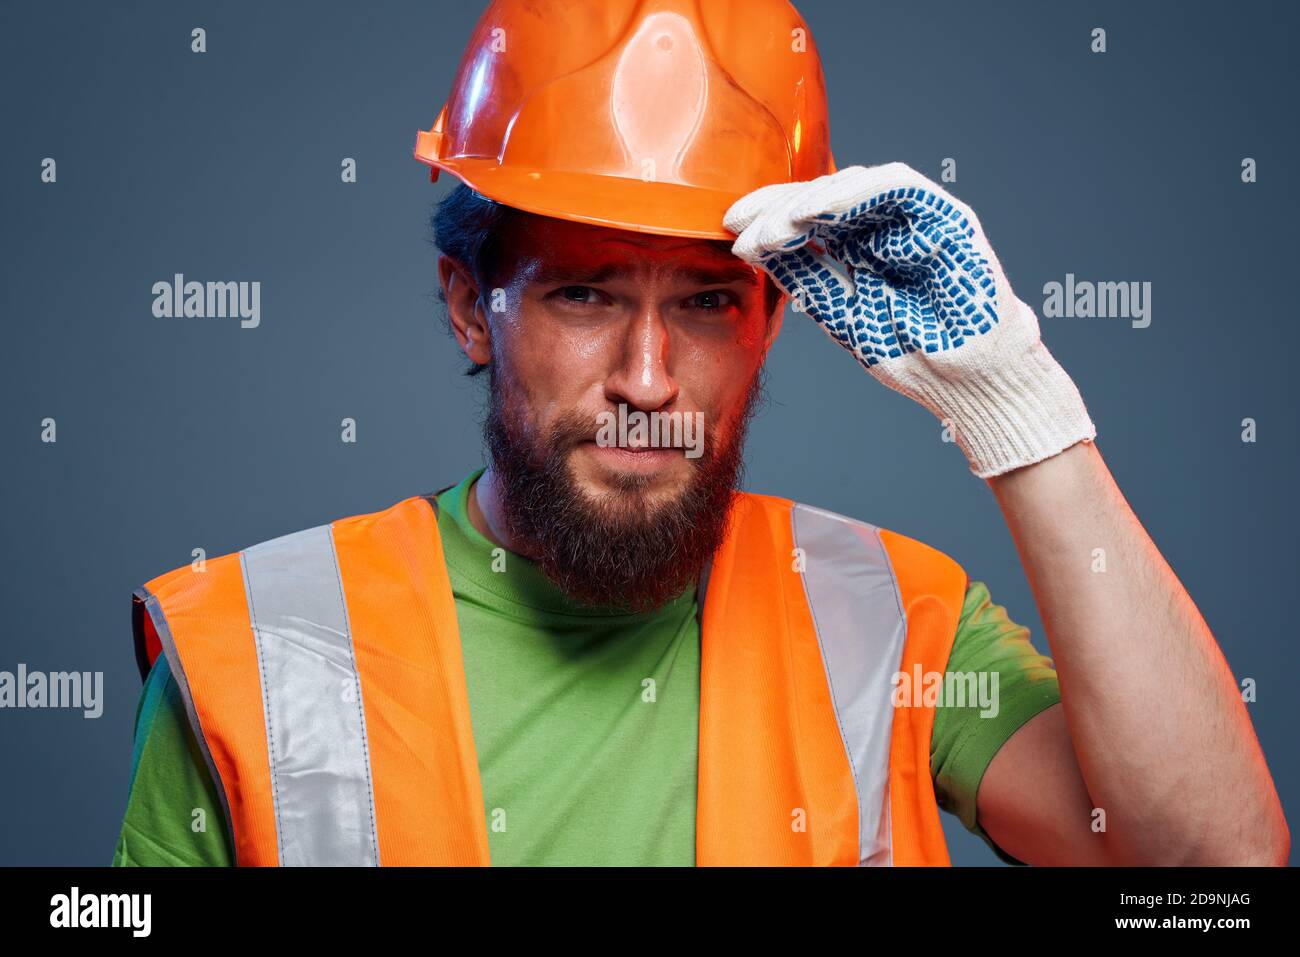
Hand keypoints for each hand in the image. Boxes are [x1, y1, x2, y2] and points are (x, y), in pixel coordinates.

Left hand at [724, 162, 1094, 478]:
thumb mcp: (835, 309)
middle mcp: (880, 226)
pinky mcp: (944, 214)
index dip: (766, 215)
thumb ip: (800, 272)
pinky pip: (897, 186)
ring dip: (810, 199)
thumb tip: (750, 242)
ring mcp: (912, 218)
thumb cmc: (906, 350)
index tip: (730, 226)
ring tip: (777, 224)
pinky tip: (822, 208)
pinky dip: (856, 192)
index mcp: (854, 247)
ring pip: (853, 185)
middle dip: (778, 206)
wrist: (961, 380)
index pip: (805, 217)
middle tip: (743, 225)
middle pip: (822, 195)